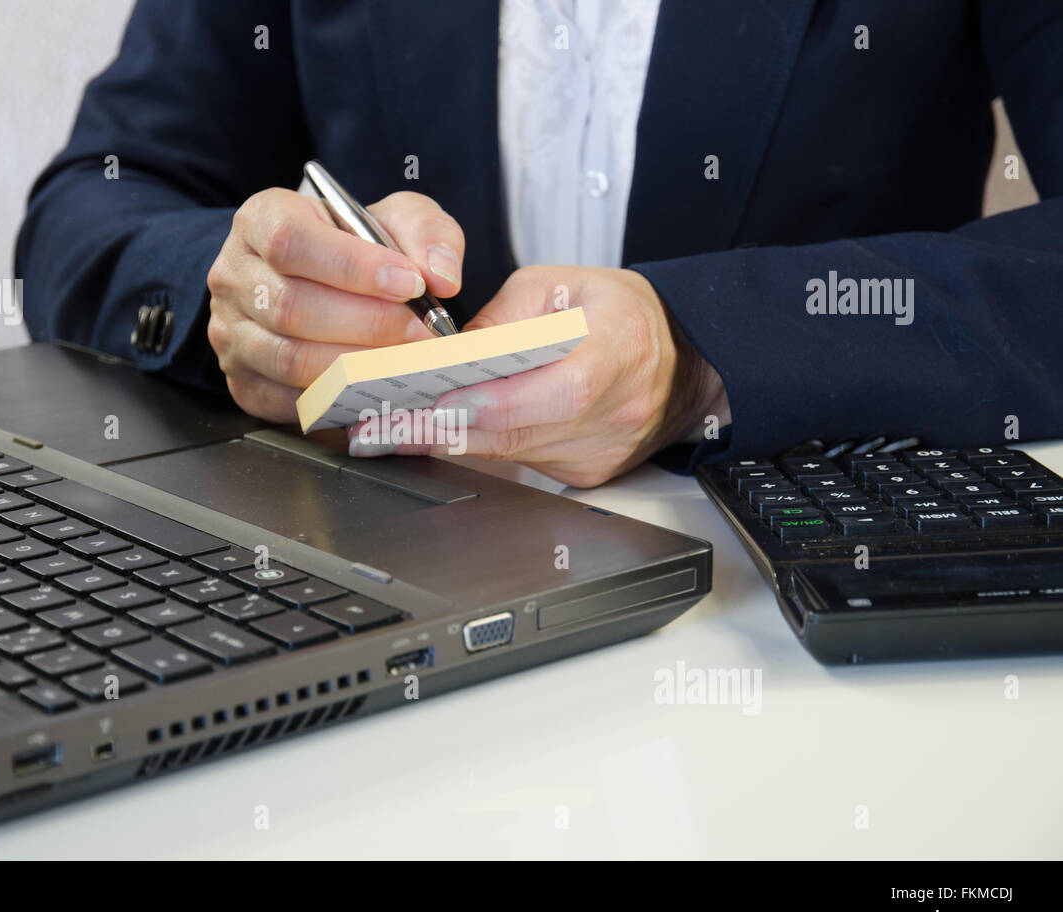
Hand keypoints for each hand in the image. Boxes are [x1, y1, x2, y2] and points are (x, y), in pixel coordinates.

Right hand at [206, 187, 464, 420]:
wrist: (319, 282)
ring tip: (405, 361)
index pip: (292, 242)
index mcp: (262, 219)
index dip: (354, 268)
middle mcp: (234, 275)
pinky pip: (286, 400)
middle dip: (368, 324)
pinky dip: (337, 399)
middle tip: (421, 333)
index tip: (411, 284)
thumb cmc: (357, 247)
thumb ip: (425, 233)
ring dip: (357, 366)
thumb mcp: (394, 218)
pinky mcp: (243, 382)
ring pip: (289, 359)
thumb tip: (441, 276)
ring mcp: (231, 333)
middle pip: (291, 307)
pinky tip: (375, 386)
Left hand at [350, 266, 729, 487]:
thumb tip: (447, 353)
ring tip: (392, 430)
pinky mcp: (588, 474)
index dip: (479, 406)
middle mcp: (610, 416)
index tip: (425, 407)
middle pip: (513, 435)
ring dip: (451, 443)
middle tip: (381, 428)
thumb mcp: (559, 286)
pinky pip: (525, 465)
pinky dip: (484, 449)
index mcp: (611, 355)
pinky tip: (443, 436)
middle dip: (440, 431)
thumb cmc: (622, 313)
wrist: (682, 358)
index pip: (542, 395)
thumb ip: (501, 319)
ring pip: (511, 456)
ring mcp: (600, 453)